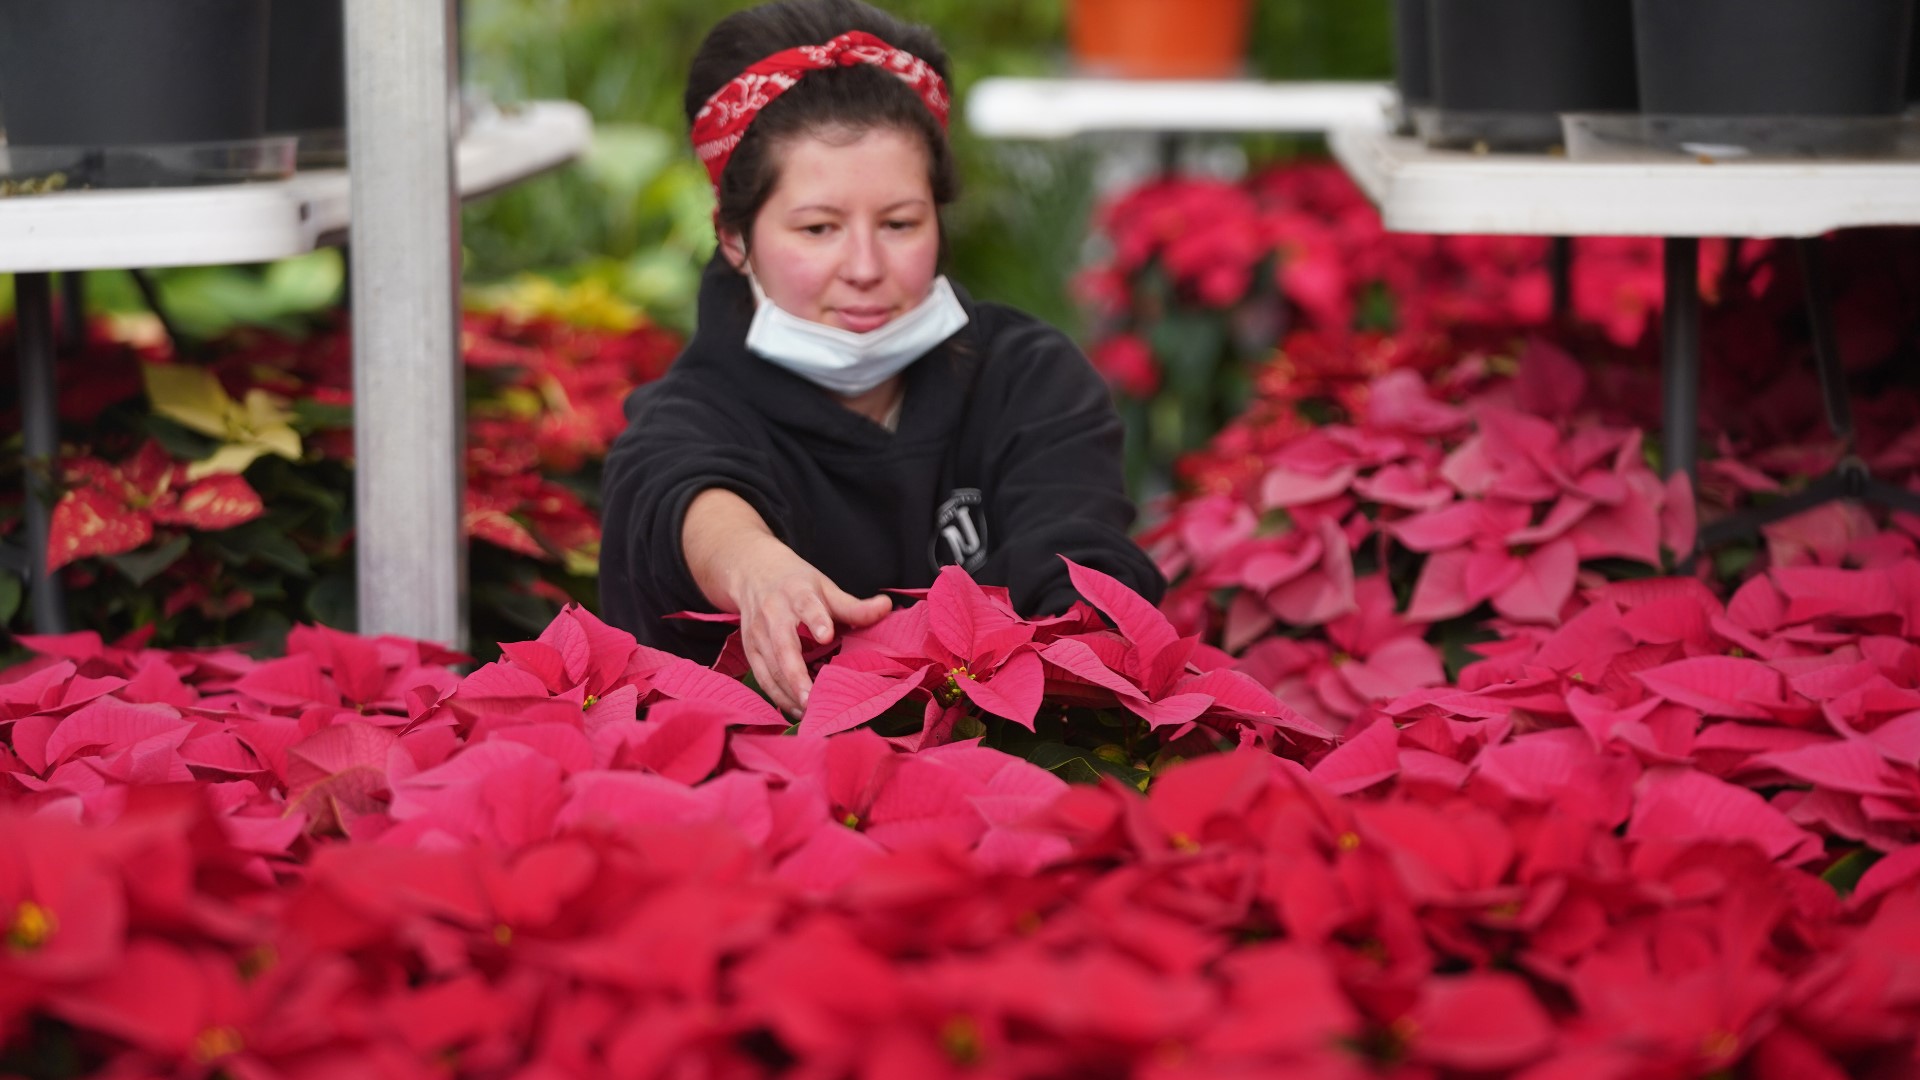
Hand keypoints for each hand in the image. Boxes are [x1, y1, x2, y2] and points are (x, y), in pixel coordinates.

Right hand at [728, 553, 890, 716]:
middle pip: (782, 646)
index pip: (807, 606)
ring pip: (770, 667)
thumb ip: (853, 606)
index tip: (827, 635)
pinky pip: (762, 678)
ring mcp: (757, 634)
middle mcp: (773, 614)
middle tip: (811, 698)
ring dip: (788, 693)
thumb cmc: (797, 585)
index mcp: (796, 593)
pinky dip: (778, 697)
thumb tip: (886, 607)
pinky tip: (796, 710)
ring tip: (809, 712)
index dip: (816, 620)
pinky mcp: (749, 650)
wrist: (754, 574)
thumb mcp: (825, 588)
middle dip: (796, 674)